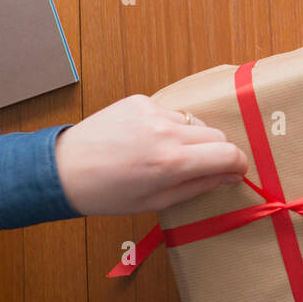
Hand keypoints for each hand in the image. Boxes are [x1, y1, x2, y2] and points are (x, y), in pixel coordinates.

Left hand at [54, 95, 248, 215]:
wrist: (64, 169)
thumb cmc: (107, 194)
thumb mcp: (156, 201)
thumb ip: (198, 186)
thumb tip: (229, 176)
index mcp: (172, 162)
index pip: (229, 154)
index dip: (239, 165)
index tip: (235, 172)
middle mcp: (167, 131)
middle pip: (217, 135)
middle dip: (215, 153)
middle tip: (199, 168)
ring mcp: (153, 112)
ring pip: (194, 123)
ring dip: (191, 139)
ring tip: (164, 154)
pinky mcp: (140, 100)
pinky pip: (171, 113)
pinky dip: (168, 127)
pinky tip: (145, 140)